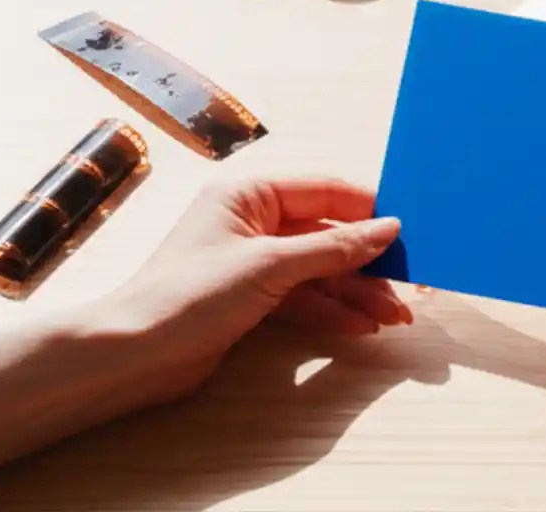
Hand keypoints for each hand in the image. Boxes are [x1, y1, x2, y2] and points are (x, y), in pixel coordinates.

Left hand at [87, 177, 411, 402]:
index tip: (410, 231)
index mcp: (250, 194)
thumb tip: (388, 229)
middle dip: (367, 263)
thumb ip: (334, 248)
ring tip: (393, 317)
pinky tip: (362, 326)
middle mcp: (253, 221)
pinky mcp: (251, 298)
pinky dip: (331, 311)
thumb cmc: (190, 294)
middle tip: (408, 287)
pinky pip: (303, 297)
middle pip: (326, 234)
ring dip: (356, 293)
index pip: (325, 191)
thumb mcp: (270, 265)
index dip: (369, 210)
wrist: (136, 354)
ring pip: (319, 270)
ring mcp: (253, 261)